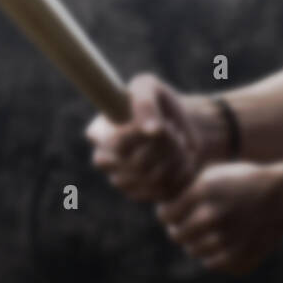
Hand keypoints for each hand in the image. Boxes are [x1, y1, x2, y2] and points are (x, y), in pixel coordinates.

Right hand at [86, 74, 209, 202]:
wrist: (177, 127)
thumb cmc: (157, 103)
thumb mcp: (149, 87)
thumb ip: (146, 103)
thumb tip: (151, 130)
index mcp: (98, 133)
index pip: (116, 144)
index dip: (143, 136)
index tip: (161, 125)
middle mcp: (104, 161)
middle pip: (139, 164)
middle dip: (166, 146)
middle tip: (176, 133)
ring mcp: (122, 181)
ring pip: (154, 179)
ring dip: (177, 159)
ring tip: (182, 144)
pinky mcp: (143, 195)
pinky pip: (165, 191)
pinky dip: (182, 174)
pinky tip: (184, 160)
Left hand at [156, 162, 282, 275]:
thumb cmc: (245, 181)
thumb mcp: (214, 175)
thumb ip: (186, 191)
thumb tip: (162, 208)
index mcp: (203, 192)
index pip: (166, 215)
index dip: (167, 213)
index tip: (174, 211)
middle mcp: (211, 217)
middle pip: (177, 235)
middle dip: (179, 229)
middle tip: (188, 223)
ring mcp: (225, 240)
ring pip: (194, 251)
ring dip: (197, 242)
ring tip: (210, 230)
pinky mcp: (238, 258)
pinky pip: (213, 262)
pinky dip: (216, 254)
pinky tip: (225, 240)